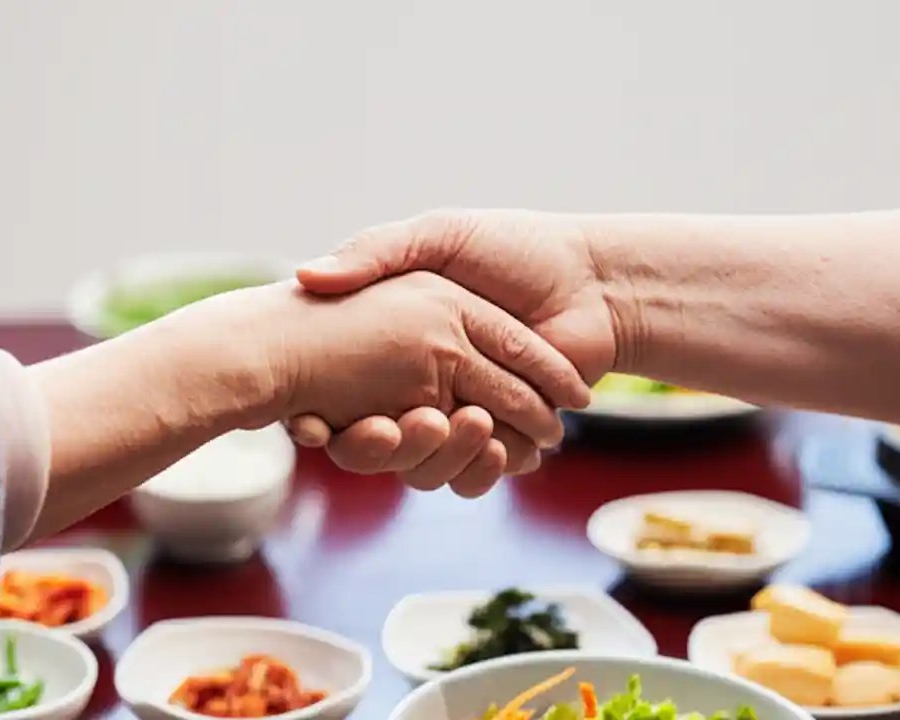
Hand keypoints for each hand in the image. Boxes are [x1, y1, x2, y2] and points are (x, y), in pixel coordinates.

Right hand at [254, 272, 590, 493]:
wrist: (592, 280)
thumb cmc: (513, 247)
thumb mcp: (435, 236)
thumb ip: (375, 251)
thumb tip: (307, 275)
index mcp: (406, 343)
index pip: (351, 387)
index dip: (325, 411)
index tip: (308, 420)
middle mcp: (432, 383)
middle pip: (388, 435)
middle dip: (375, 444)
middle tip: (373, 431)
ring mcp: (471, 411)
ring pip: (432, 460)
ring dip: (429, 456)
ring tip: (434, 429)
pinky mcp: (510, 436)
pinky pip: (483, 467)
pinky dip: (480, 466)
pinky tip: (488, 446)